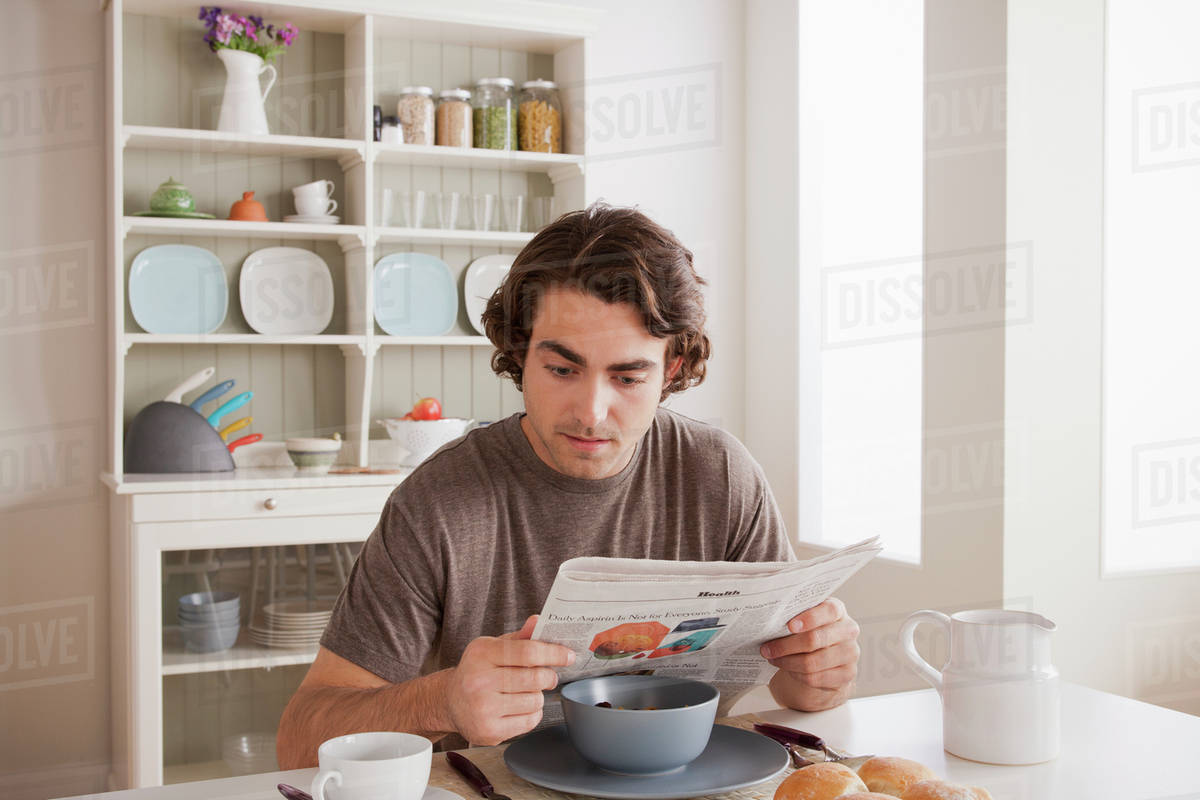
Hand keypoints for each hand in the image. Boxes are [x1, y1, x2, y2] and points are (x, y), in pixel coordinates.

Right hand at [444, 615, 574, 744]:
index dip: (554, 653)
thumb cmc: (477, 671)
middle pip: (535, 678)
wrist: (450, 702)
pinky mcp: (489, 731)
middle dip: (549, 677)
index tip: (568, 655)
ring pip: (535, 700)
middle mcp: (478, 681)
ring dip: (537, 696)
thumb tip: (538, 621)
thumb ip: (519, 637)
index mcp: (481, 654)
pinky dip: (531, 713)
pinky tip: (517, 707)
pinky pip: (529, 721)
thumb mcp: (493, 648)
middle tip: (548, 676)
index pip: (528, 652)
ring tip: (524, 692)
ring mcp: (482, 709)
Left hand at [760, 598, 859, 711]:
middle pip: (816, 639)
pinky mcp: (847, 674)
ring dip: (787, 662)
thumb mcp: (804, 619)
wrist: (826, 658)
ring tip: (773, 659)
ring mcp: (851, 653)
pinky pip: (815, 678)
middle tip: (766, 649)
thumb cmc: (810, 633)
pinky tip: (789, 669)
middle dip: (786, 645)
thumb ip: (794, 616)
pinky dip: (797, 675)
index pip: (829, 610)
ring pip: (813, 662)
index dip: (810, 618)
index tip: (789, 626)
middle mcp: (848, 630)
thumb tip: (769, 620)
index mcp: (838, 610)